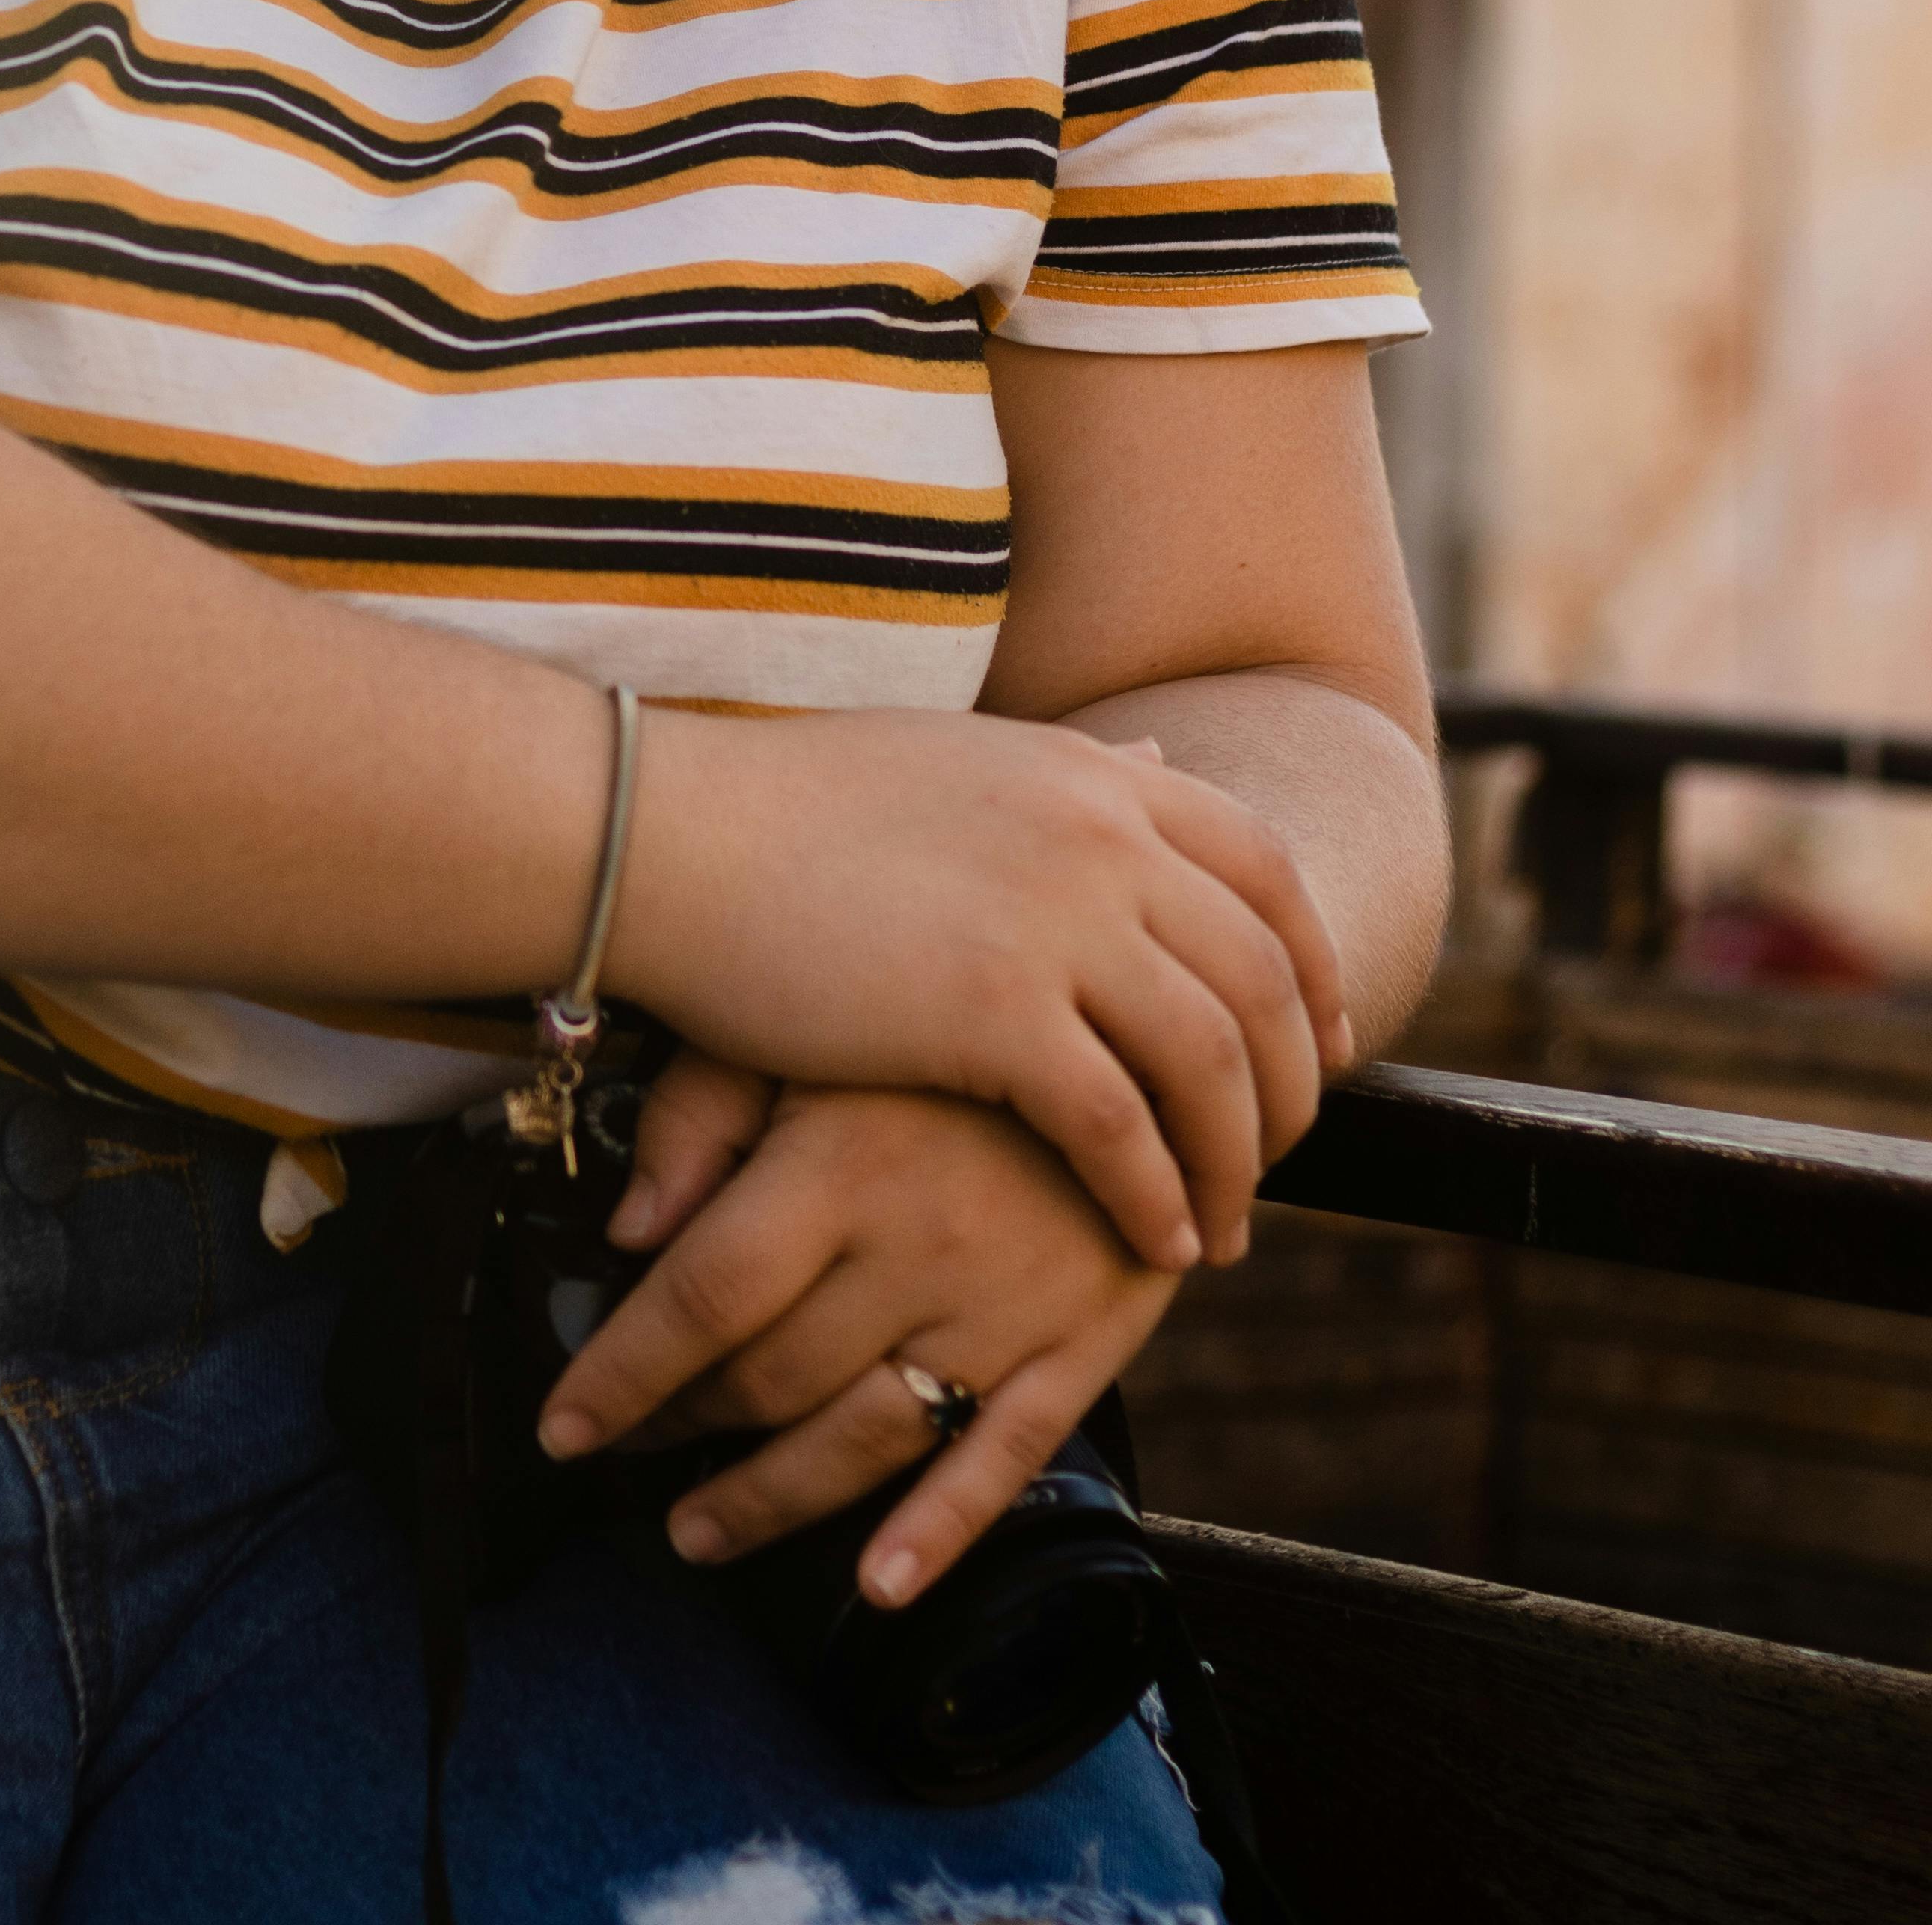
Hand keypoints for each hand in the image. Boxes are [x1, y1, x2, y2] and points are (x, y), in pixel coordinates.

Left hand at [543, 1072, 1183, 1602]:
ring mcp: (1008, 1304)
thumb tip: (628, 1232)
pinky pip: (1008, 1457)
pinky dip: (940, 1534)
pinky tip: (879, 1586)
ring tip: (699, 1529)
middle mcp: (921, 1245)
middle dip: (680, 1427)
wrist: (1133, 1016)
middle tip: (625, 1449)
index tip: (560, 1427)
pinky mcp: (1085, 1341)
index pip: (704, 1295)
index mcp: (843, 1160)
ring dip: (772, 1500)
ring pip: (868, 1438)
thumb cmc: (939, 1014)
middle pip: (773, 1376)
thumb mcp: (807, 1023)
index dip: (621, 1372)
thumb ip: (703, 1111)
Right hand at [612, 705, 1346, 1268]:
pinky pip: (1121, 1127)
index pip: (1265, 868)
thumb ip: (1067, 775)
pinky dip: (1155, 1193)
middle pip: (1261, 975)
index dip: (1313, 964)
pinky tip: (1154, 1242)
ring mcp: (1057, 920)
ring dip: (1234, 1158)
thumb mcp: (961, 759)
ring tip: (1221, 1225)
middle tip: (1280, 1157)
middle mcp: (1100, 834)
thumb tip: (1154, 758)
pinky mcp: (995, 1013)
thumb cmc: (789, 803)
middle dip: (1290, 1082)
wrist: (675, 830)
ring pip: (1211, 1060)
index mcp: (1094, 773)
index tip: (1326, 1041)